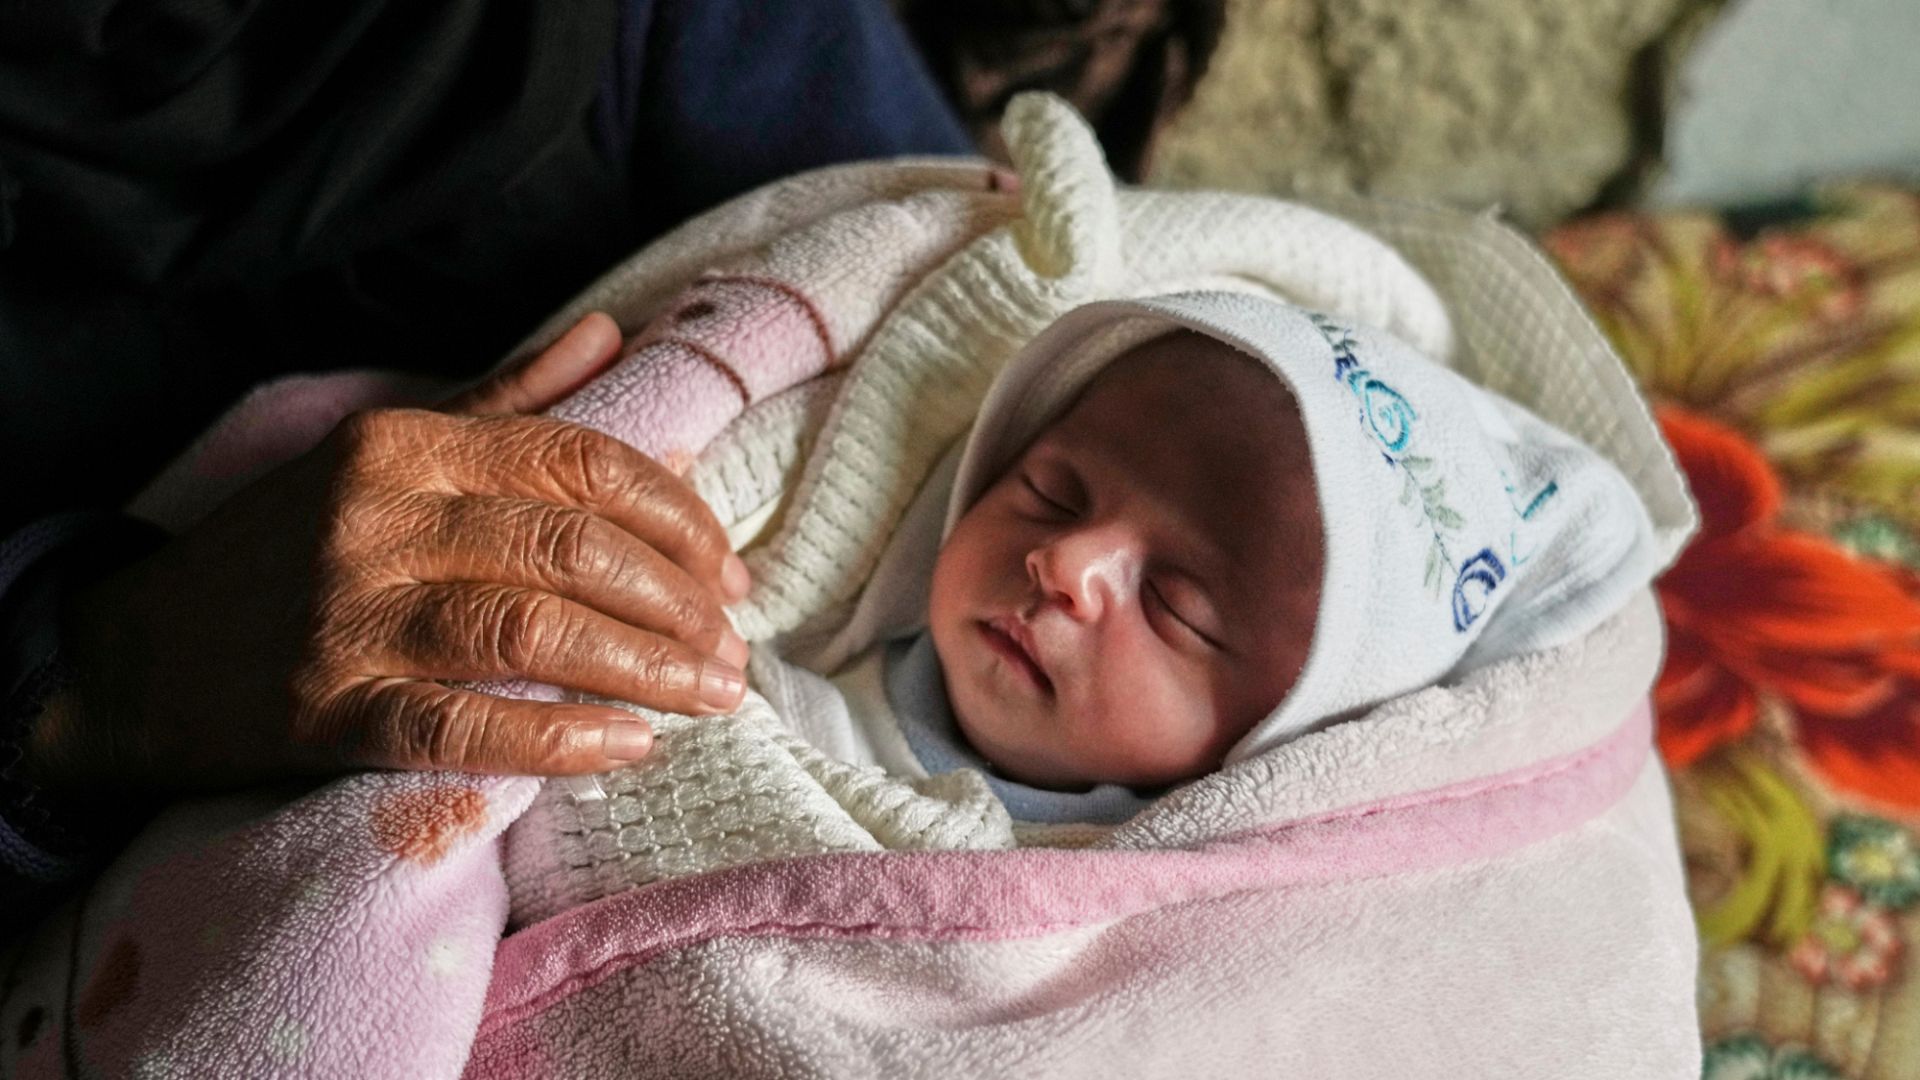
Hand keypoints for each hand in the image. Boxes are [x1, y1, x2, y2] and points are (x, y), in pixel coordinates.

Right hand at [26, 313, 750, 791]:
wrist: (133, 657)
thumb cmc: (289, 550)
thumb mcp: (386, 452)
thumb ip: (506, 402)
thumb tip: (608, 336)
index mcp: (405, 442)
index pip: (581, 461)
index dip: (678, 519)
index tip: (732, 572)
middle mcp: (378, 516)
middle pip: (573, 547)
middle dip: (681, 603)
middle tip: (735, 651)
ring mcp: (348, 614)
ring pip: (533, 631)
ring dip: (647, 669)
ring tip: (712, 698)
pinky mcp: (324, 710)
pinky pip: (462, 725)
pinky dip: (558, 737)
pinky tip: (627, 747)